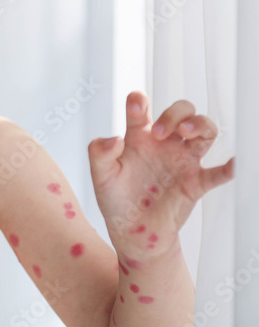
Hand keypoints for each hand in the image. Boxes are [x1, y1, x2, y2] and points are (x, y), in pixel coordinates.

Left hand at [87, 91, 233, 260]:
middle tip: (160, 131)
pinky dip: (229, 167)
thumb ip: (99, 153)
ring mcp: (182, 161)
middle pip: (182, 112)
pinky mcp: (195, 183)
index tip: (137, 105)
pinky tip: (234, 162)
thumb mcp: (100, 175)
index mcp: (138, 136)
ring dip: (200, 125)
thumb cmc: (116, 198)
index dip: (139, 101)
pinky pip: (218, 173)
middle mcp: (164, 144)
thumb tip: (114, 139)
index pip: (142, 107)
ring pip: (204, 132)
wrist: (131, 231)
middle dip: (174, 113)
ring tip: (186, 133)